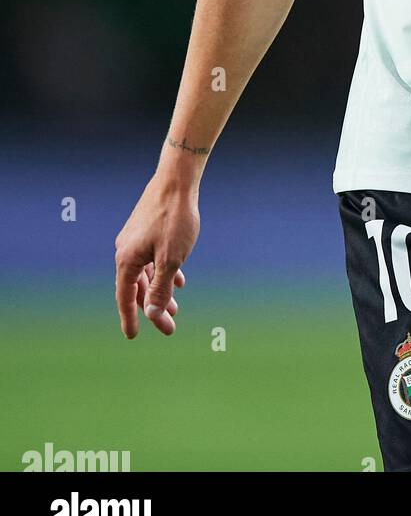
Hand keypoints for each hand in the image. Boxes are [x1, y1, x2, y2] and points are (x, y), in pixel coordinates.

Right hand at [114, 177, 199, 336]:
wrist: (177, 180)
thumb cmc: (175, 219)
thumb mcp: (171, 260)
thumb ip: (161, 288)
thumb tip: (152, 314)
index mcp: (127, 260)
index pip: (126, 297)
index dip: (130, 318)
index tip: (134, 336)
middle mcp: (126, 250)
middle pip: (138, 287)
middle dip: (154, 307)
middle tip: (169, 326)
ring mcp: (136, 238)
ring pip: (147, 272)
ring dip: (161, 290)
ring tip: (176, 307)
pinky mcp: (147, 229)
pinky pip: (153, 257)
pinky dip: (165, 271)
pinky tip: (180, 280)